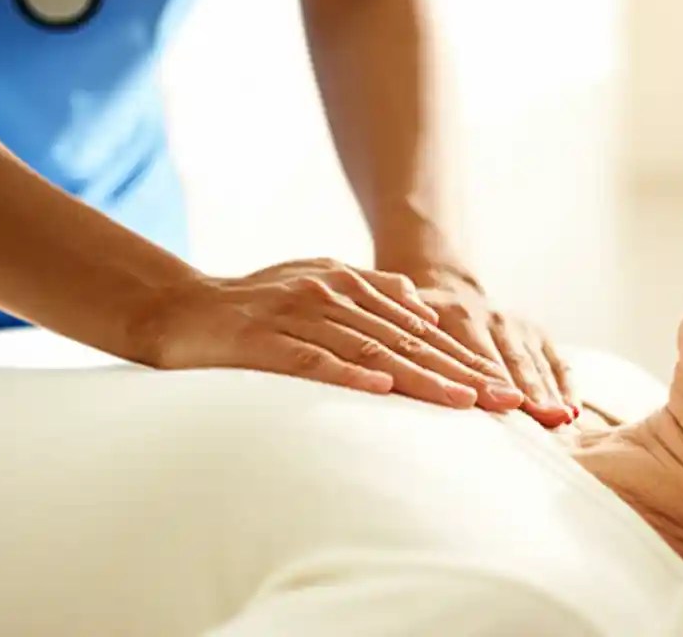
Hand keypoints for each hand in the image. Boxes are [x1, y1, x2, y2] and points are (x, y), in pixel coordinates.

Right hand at [129, 258, 525, 409]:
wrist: (178, 307)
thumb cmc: (252, 303)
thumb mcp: (315, 280)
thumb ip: (368, 289)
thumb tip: (423, 308)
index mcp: (346, 283)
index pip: (417, 328)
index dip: (462, 357)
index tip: (502, 387)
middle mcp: (329, 294)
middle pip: (407, 341)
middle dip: (460, 372)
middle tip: (504, 401)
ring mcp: (297, 316)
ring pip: (371, 351)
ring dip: (421, 379)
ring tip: (463, 403)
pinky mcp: (263, 341)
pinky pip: (312, 361)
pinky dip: (347, 375)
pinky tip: (381, 390)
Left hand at [407, 267, 577, 428]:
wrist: (446, 287)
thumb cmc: (417, 317)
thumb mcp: (403, 318)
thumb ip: (401, 336)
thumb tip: (389, 364)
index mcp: (457, 317)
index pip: (476, 356)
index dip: (491, 380)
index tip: (507, 403)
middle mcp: (493, 318)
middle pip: (513, 361)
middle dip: (530, 391)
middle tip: (544, 419)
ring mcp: (518, 325)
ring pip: (536, 362)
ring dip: (550, 391)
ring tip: (563, 419)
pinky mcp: (535, 333)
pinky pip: (555, 359)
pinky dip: (566, 383)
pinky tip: (573, 407)